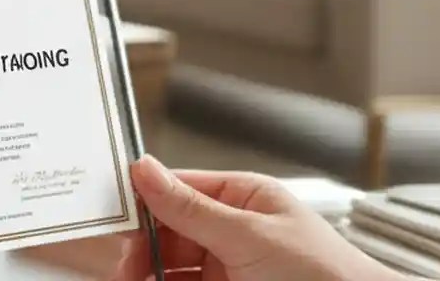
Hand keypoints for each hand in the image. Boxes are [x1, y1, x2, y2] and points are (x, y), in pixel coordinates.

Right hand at [114, 156, 402, 280]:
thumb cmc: (326, 275)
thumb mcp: (250, 235)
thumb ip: (191, 206)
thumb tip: (144, 169)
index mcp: (242, 197)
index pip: (177, 188)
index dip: (143, 202)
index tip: (113, 218)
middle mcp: (231, 230)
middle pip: (166, 232)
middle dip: (142, 248)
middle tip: (123, 267)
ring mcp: (227, 267)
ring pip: (168, 267)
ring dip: (146, 273)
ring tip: (130, 278)